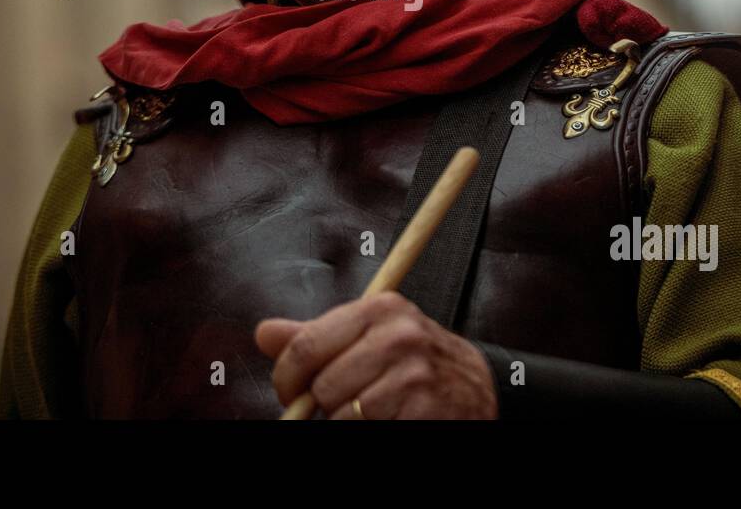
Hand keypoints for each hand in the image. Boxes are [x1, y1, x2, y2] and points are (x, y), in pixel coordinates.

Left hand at [254, 291, 497, 418]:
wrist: (475, 386)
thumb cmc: (412, 361)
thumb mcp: (367, 335)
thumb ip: (315, 336)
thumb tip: (264, 334)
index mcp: (379, 308)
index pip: (306, 346)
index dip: (286, 378)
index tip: (289, 392)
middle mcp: (399, 334)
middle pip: (322, 386)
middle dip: (323, 404)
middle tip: (341, 402)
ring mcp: (415, 373)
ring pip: (342, 414)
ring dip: (347, 421)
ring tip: (370, 409)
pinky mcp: (424, 408)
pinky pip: (368, 430)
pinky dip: (371, 431)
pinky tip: (389, 417)